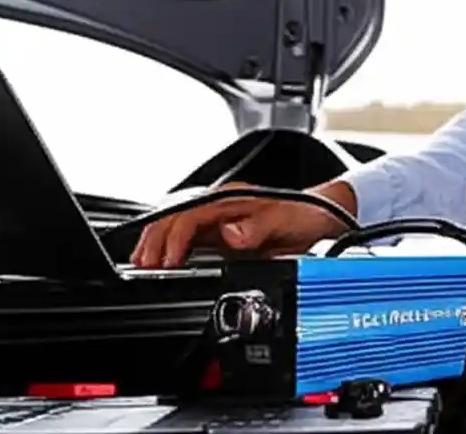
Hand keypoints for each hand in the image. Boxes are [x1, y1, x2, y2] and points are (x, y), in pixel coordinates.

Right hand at [129, 179, 356, 267]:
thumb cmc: (307, 214)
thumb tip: (230, 235)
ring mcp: (221, 219)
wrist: (324, 216)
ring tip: (142, 263)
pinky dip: (172, 248)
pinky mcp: (223, 233)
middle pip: (176, 218)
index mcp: (233, 200)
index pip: (190, 216)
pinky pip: (190, 238)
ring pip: (178, 227)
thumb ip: (259, 227)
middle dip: (155, 240)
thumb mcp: (287, 221)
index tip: (167, 261)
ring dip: (158, 243)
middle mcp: (222, 207)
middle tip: (141, 265)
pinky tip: (164, 261)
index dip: (175, 238)